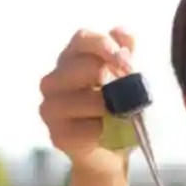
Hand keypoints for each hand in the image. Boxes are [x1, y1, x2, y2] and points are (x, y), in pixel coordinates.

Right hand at [38, 27, 135, 165]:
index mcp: (71, 58)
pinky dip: (105, 130)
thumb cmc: (119, 109)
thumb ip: (125, 53)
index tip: (126, 60)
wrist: (111, 152)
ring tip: (124, 114)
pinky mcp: (57, 134)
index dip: (104, 45)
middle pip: (84, 67)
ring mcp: (50, 108)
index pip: (82, 39)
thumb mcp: (128, 77)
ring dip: (111, 108)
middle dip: (114, 78)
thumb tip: (121, 34)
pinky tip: (111, 132)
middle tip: (134, 90)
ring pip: (85, 99)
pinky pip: (86, 128)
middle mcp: (54, 80)